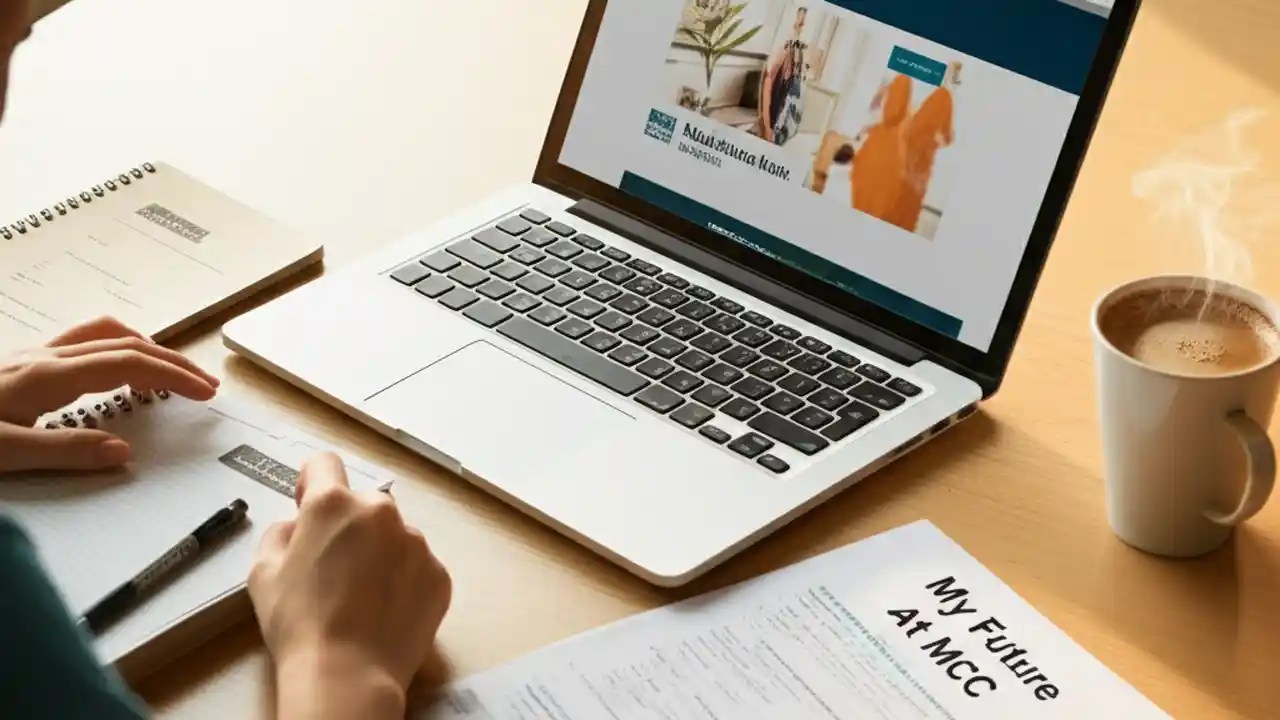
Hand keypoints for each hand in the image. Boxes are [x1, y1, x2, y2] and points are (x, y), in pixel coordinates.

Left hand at [0, 317, 219, 472]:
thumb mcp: (3, 455)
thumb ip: (65, 451)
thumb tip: (121, 452)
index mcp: (46, 376)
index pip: (129, 364)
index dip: (173, 375)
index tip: (205, 392)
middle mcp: (41, 358)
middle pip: (125, 343)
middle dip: (172, 361)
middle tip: (205, 384)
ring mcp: (30, 356)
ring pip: (103, 334)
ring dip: (145, 347)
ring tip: (169, 371)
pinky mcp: (21, 365)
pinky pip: (83, 342)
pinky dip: (116, 349)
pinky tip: (115, 370)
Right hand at [250, 453, 451, 719]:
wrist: (348, 674)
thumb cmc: (301, 624)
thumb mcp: (263, 573)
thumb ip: (279, 535)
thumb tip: (295, 527)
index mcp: (333, 504)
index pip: (324, 464)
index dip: (312, 483)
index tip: (309, 504)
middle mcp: (380, 512)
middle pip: (363, 505)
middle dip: (349, 527)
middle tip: (333, 568)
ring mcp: (415, 542)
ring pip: (394, 536)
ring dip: (380, 554)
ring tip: (360, 597)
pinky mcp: (438, 574)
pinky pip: (417, 567)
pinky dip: (403, 582)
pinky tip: (384, 610)